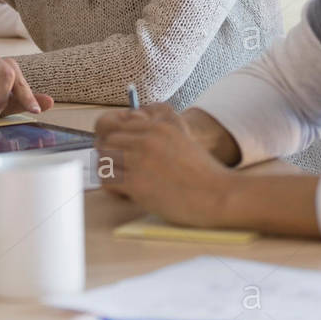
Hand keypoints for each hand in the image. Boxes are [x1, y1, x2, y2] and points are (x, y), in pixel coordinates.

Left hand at [95, 106, 233, 225]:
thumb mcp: (183, 140)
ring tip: (122, 182)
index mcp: (159, 127)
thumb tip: (131, 131)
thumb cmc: (203, 174)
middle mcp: (147, 139)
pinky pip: (108, 180)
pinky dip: (113, 188)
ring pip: (103, 159)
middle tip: (119, 170)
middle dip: (109, 155)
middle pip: (108, 141)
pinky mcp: (137, 183)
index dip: (116, 139)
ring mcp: (140, 161)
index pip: (119, 125)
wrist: (217, 194)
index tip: (120, 152)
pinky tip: (126, 193)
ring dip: (109, 171)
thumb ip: (158, 133)